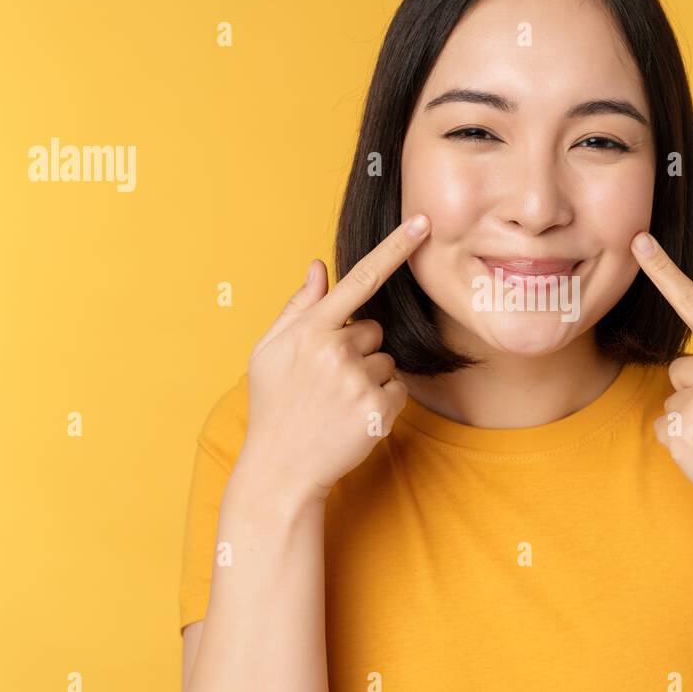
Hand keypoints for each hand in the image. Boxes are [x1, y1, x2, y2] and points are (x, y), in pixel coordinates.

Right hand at [241, 214, 430, 501]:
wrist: (281, 468)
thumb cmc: (274, 405)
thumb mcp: (269, 352)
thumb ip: (297, 308)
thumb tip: (318, 267)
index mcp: (309, 330)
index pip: (359, 280)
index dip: (394, 249)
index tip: (423, 223)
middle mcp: (334, 350)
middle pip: (373, 330)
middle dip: (357, 348)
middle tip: (327, 380)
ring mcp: (357, 381)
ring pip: (386, 361)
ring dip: (368, 377)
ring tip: (336, 402)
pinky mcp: (377, 409)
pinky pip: (397, 388)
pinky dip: (382, 402)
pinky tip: (352, 417)